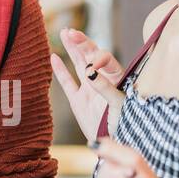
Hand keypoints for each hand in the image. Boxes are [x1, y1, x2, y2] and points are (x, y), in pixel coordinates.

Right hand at [50, 27, 126, 141]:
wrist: (116, 145)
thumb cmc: (125, 124)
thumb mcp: (118, 104)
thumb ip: (105, 87)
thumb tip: (89, 71)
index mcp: (116, 78)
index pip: (105, 58)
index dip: (96, 57)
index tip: (89, 67)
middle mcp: (102, 80)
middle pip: (90, 55)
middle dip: (81, 42)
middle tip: (71, 32)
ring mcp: (89, 90)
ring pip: (78, 64)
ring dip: (72, 49)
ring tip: (65, 33)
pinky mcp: (78, 101)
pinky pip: (67, 83)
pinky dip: (60, 70)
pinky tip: (53, 56)